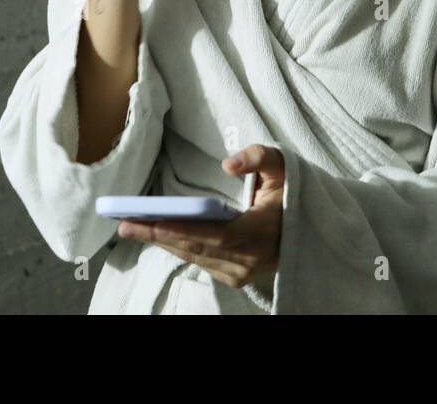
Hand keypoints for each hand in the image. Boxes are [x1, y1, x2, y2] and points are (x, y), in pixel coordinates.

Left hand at [117, 144, 285, 290]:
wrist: (312, 235)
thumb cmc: (291, 197)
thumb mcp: (283, 169)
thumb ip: (259, 157)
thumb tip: (228, 163)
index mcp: (259, 234)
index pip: (212, 235)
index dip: (180, 230)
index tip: (150, 221)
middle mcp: (248, 260)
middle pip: (195, 248)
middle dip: (157, 235)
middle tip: (124, 223)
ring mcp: (241, 273)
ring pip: (194, 258)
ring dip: (162, 243)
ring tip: (131, 228)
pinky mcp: (235, 278)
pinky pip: (200, 262)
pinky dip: (177, 248)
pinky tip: (156, 236)